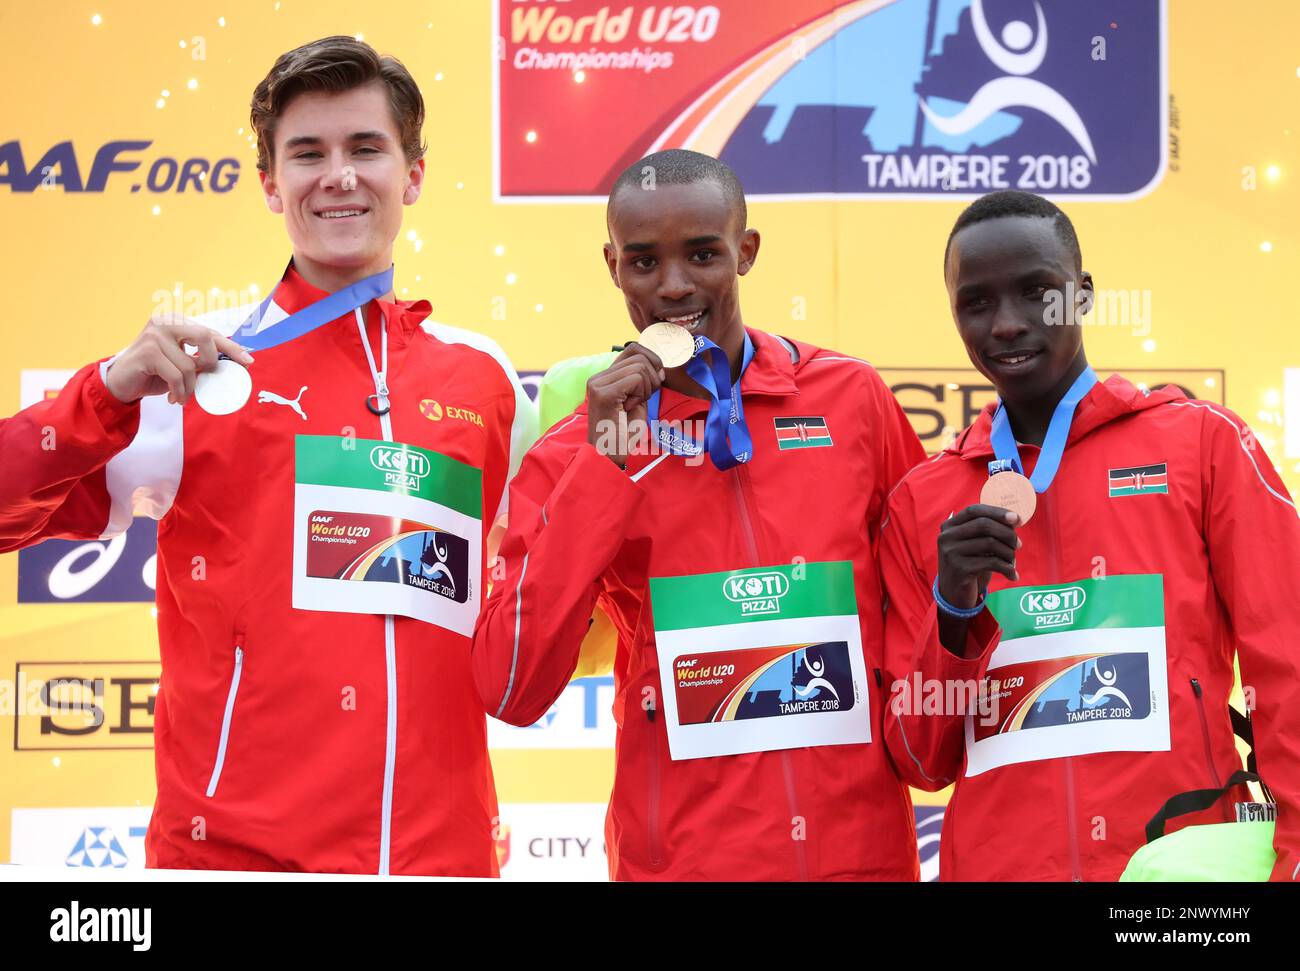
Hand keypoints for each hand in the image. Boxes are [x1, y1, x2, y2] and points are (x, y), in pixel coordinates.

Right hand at [104, 315, 253, 405]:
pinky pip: (176, 375)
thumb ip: (201, 359)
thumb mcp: (182, 364)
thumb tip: (235, 364)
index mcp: (176, 321)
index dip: (231, 347)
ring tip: (181, 395)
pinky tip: (173, 397)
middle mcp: (165, 322)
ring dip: (190, 386)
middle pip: (205, 337)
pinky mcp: (147, 351)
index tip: (248, 362)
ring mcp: (154, 334)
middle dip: (211, 362)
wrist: (121, 384)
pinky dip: (179, 391)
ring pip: (190, 364)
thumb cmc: (154, 373)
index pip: (210, 333)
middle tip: (205, 378)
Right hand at [586, 344, 664, 467]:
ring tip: (633, 406)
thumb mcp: (637, 400)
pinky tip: (630, 408)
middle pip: (639, 357)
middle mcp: (598, 377)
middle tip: (642, 399)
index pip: (633, 348)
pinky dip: (641, 394)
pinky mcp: (603, 393)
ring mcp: (598, 384)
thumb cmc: (624, 433)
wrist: (609, 456)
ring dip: (646, 389)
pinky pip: (636, 379)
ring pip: (640, 367)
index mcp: (605, 377)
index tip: (657, 378)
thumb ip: (642, 381)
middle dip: (651, 378)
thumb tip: (659, 366)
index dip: (652, 358)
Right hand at [936, 503, 1021, 609]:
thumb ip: (986, 531)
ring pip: (990, 543)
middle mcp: (947, 537)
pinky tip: (1012, 575)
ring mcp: (952, 553)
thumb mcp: (973, 545)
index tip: (1017, 519)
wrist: (953, 594)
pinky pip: (992, 562)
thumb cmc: (969, 565)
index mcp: (949, 526)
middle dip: (1007, 533)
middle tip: (1018, 545)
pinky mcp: (960, 569)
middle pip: (984, 524)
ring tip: (1012, 562)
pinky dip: (1007, 568)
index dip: (997, 512)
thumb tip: (1014, 520)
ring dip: (1008, 553)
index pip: (974, 510)